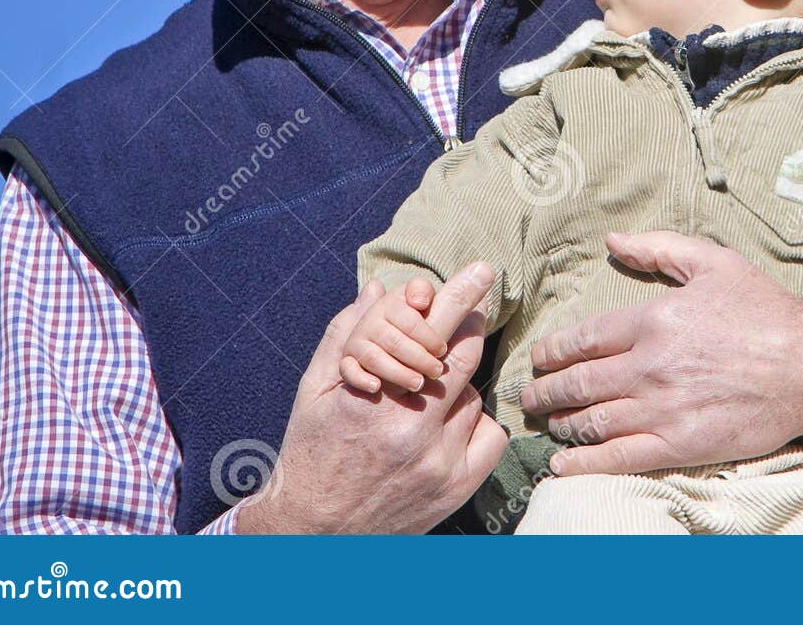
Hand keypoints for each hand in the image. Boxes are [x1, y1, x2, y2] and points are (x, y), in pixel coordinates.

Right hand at [237, 262, 507, 533]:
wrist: (315, 532)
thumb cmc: (312, 451)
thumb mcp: (314, 391)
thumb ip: (346, 335)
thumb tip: (377, 288)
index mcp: (375, 400)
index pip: (432, 332)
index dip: (460, 296)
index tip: (483, 270)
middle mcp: (412, 430)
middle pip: (464, 357)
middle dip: (468, 329)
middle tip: (469, 313)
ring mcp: (440, 462)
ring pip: (473, 396)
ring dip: (457, 387)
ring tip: (425, 399)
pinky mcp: (458, 487)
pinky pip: (490, 433)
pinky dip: (474, 423)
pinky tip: (446, 428)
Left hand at [519, 229, 802, 475]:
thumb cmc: (766, 312)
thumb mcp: (714, 264)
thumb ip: (660, 249)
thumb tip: (613, 241)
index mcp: (652, 319)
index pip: (582, 339)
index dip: (553, 352)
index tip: (541, 359)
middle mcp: (647, 365)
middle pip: (577, 383)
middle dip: (546, 391)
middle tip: (530, 397)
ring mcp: (661, 408)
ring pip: (590, 421)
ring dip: (561, 424)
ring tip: (548, 424)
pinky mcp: (678, 445)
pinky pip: (616, 458)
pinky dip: (582, 463)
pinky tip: (563, 464)